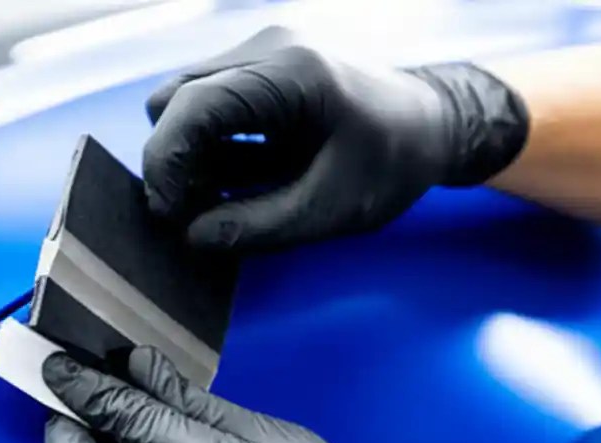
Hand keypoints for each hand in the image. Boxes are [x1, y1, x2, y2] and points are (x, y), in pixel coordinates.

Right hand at [142, 27, 528, 249]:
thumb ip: (258, 227)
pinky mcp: (261, 65)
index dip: (168, 163)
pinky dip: (209, 143)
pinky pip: (209, 100)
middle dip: (175, 161)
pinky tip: (234, 178)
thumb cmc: (394, 164)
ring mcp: (263, 50)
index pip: (194, 106)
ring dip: (191, 153)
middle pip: (177, 98)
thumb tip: (192, 237)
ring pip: (186, 99)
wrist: (433, 125)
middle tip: (192, 215)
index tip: (168, 215)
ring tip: (218, 199)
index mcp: (292, 74)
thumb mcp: (331, 209)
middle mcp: (270, 47)